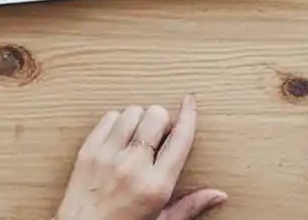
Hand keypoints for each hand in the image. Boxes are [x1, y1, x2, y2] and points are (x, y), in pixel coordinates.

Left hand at [54, 95, 226, 219]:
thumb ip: (190, 206)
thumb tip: (219, 195)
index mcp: (155, 186)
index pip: (180, 139)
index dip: (189, 115)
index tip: (190, 101)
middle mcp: (132, 167)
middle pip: (156, 116)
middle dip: (162, 120)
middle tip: (160, 134)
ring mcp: (107, 156)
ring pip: (132, 112)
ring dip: (139, 119)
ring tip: (138, 136)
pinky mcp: (88, 150)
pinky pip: (109, 118)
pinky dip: (117, 122)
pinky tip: (120, 137)